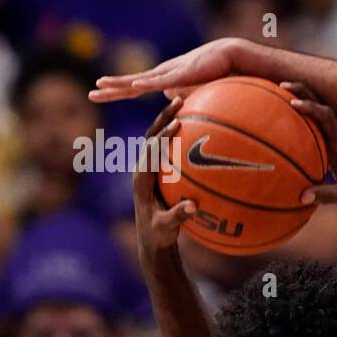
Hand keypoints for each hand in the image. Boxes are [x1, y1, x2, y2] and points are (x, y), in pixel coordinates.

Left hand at [90, 37, 246, 103]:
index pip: (135, 87)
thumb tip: (168, 96)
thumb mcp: (192, 88)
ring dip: (122, 83)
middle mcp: (162, 74)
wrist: (228, 55)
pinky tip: (137, 85)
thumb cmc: (213, 71)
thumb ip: (179, 92)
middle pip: (132, 83)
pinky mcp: (184, 73)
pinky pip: (164, 81)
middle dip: (111, 89)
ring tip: (103, 85)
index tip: (98, 94)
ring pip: (142, 81)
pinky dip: (149, 84)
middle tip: (91, 95)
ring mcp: (171, 73)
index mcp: (163, 79)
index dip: (117, 91)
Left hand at [133, 97, 194, 254]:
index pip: (151, 150)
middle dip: (164, 116)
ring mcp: (149, 167)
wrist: (150, 237)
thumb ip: (177, 216)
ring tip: (185, 101)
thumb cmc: (159, 233)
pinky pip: (166, 145)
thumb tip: (193, 206)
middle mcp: (143, 167)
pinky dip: (176, 132)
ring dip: (168, 118)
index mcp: (142, 178)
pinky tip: (195, 122)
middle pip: (151, 134)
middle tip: (179, 99)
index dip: (163, 136)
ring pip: (156, 136)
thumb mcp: (167, 228)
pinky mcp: (157, 168)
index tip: (178, 123)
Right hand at [283, 82, 336, 212]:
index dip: (313, 108)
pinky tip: (285, 119)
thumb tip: (302, 196)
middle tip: (282, 84)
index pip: (329, 118)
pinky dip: (301, 119)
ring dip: (302, 101)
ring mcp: (335, 141)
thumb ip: (327, 196)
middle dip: (304, 92)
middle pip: (322, 107)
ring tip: (278, 92)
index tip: (295, 104)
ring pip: (318, 115)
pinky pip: (314, 128)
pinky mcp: (331, 147)